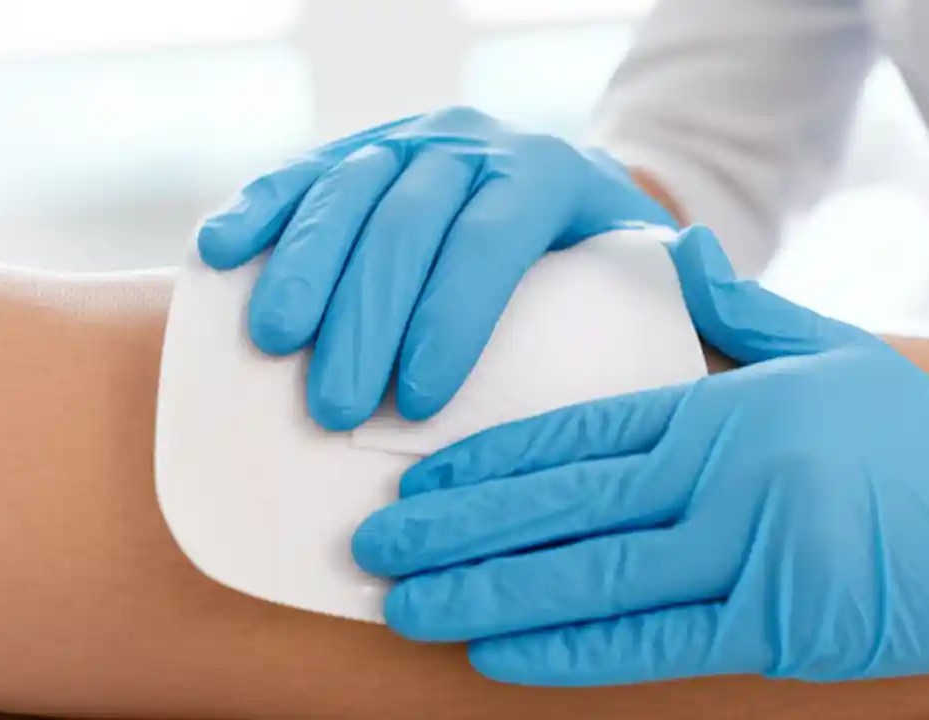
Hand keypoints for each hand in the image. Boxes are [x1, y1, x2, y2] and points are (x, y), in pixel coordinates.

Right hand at [197, 107, 674, 428]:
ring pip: (348, 189)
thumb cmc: (605, 265)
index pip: (498, 234)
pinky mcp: (361, 150)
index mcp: (555, 174)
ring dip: (304, 268)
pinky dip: (261, 210)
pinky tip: (221, 252)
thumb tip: (707, 328)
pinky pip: (302, 170)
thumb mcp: (654, 276)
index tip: (417, 401)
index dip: (453, 314)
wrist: (566, 197)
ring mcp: (413, 139)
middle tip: (334, 410)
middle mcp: (479, 143)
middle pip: (412, 217)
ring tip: (273, 347)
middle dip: (368, 315)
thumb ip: (685, 304)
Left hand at [352, 227, 928, 685]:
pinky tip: (498, 654)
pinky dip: (570, 651)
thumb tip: (678, 247)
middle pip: (563, 504)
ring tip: (406, 604)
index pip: (581, 430)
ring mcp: (753, 552)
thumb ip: (740, 311)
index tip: (416, 478)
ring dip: (486, 592)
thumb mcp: (834, 351)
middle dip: (456, 528)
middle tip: (373, 546)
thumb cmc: (925, 438)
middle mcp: (728, 473)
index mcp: (730, 407)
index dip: (489, 458)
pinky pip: (653, 642)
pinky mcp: (784, 627)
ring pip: (590, 576)